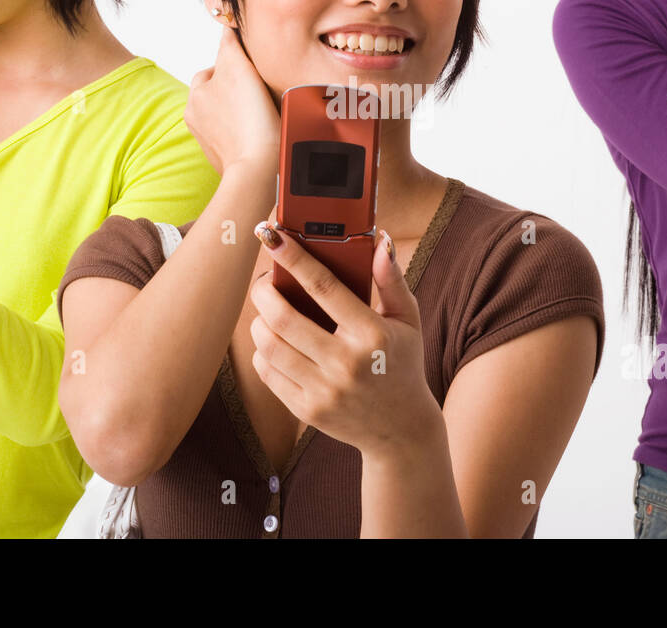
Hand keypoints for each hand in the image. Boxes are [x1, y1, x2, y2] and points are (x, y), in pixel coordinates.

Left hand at [184, 25, 280, 177]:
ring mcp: (212, 144)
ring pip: (230, 116)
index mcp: (194, 98)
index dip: (235, 65)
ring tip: (266, 111)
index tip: (254, 69)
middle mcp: (196, 121)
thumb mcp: (237, 67)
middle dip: (238, 91)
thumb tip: (227, 25)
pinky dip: (249, 132)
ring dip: (245, 112)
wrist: (258, 170)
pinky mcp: (229, 161)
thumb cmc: (248, 118)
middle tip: (263, 90)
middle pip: (220, 95)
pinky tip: (265, 131)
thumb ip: (229, 44)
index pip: (213, 70)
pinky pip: (239, 138)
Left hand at [247, 224, 441, 457]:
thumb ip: (392, 279)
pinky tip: (273, 342)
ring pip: (269, 345)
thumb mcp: (407, 320)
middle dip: (263, 292)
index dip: (293, 258)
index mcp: (371, 334)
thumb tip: (380, 241)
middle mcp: (346, 364)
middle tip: (263, 283)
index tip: (271, 236)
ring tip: (268, 313)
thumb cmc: (402, 363)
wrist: (402, 430)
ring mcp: (324, 390)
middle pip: (284, 318)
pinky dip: (262, 351)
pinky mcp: (307, 411)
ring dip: (258, 322)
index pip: (323, 287)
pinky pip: (268, 373)